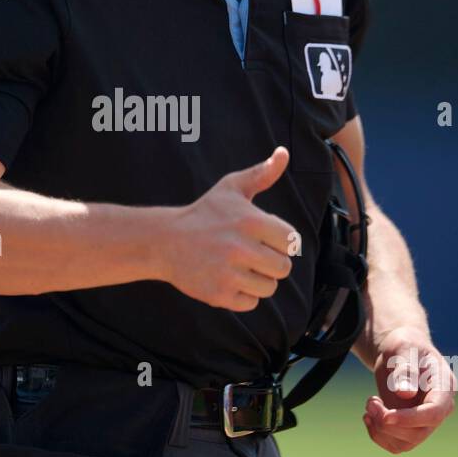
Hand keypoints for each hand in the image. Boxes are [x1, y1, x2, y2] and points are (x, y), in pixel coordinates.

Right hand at [162, 146, 299, 311]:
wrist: (165, 241)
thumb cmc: (204, 213)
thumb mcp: (231, 188)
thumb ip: (261, 173)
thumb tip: (283, 153)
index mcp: (251, 221)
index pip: (292, 241)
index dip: (281, 241)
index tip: (265, 238)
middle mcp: (241, 248)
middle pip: (283, 268)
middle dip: (271, 262)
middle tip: (252, 254)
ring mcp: (229, 273)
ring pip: (269, 288)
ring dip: (258, 280)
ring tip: (240, 267)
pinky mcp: (219, 294)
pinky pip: (251, 303)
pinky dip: (243, 295)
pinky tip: (228, 279)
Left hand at [363, 326, 455, 453]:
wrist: (400, 353)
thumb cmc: (405, 346)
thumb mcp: (403, 348)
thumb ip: (406, 369)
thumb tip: (405, 394)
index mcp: (444, 387)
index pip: (434, 413)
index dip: (410, 418)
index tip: (385, 416)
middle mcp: (439, 409)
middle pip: (418, 432)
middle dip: (388, 423)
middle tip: (370, 401)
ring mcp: (425, 421)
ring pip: (405, 443)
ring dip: (381, 430)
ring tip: (370, 404)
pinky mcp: (410, 429)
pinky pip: (395, 445)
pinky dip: (378, 435)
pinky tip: (369, 416)